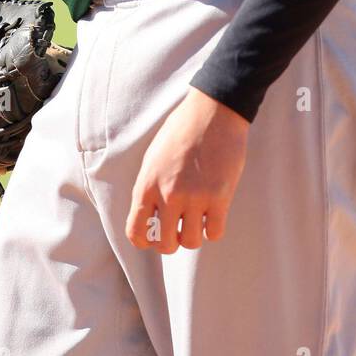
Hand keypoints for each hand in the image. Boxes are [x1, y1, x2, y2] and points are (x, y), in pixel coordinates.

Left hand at [125, 87, 249, 254]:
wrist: (213, 111)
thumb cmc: (182, 129)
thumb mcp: (154, 156)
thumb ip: (150, 186)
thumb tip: (152, 214)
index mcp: (147, 183)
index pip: (136, 231)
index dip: (144, 241)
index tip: (153, 237)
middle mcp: (168, 194)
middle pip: (165, 244)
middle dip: (171, 242)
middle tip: (178, 230)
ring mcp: (195, 197)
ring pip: (191, 242)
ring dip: (194, 235)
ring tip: (197, 220)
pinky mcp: (219, 196)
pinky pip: (214, 233)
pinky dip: (213, 229)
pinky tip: (213, 214)